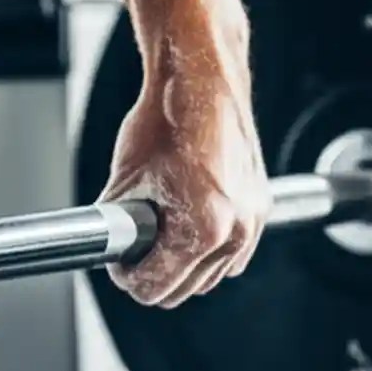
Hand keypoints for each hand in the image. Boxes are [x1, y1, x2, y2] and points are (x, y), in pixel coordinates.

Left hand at [101, 14, 269, 307]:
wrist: (200, 80)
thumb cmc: (166, 119)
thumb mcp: (125, 181)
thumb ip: (118, 226)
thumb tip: (111, 246)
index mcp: (205, 228)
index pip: (156, 287)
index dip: (128, 276)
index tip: (120, 264)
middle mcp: (236, 230)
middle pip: (185, 290)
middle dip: (154, 272)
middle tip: (134, 250)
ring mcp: (253, 219)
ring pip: (210, 276)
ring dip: (183, 263)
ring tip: (160, 231)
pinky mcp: (261, 206)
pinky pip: (232, 252)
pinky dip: (209, 247)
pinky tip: (188, 223)